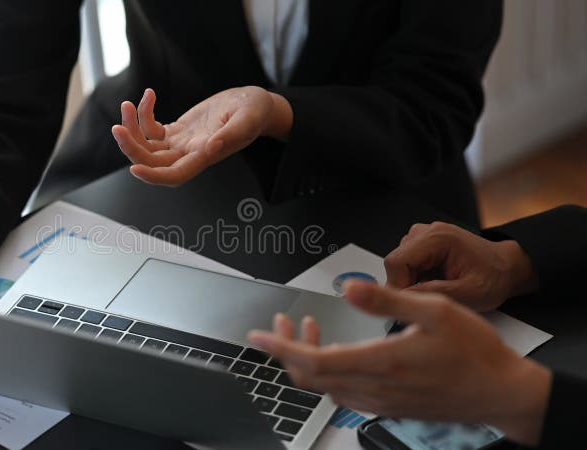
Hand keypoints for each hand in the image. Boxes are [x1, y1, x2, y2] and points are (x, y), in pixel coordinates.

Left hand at [111, 86, 292, 185]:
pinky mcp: (178, 130)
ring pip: (147, 146)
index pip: (175, 175)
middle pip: (152, 162)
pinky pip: (152, 129)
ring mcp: (181, 143)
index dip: (153, 176)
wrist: (255, 104)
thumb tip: (211, 147)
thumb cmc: (255, 111)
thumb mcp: (248, 118)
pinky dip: (144, 114)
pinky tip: (149, 95)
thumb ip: (232, 134)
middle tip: (119, 126)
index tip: (135, 169)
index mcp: (205, 155)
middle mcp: (190, 153)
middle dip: (131, 147)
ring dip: (132, 129)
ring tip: (128, 105)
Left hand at [248, 281, 550, 445]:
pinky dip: (326, 370)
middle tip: (281, 323)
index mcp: (382, 363)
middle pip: (310, 377)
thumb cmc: (474, 352)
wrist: (501, 394)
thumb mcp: (434, 311)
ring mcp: (379, 402)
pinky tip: (336, 350)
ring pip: (324, 386)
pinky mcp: (387, 406)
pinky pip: (342, 393)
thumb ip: (386, 299)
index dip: (280, 348)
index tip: (257, 336)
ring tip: (308, 327)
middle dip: (286, 349)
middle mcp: (375, 389)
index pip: (314, 361)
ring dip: (306, 358)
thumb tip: (348, 287)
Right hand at [384, 222, 538, 310]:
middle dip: (404, 285)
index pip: (397, 261)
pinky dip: (414, 277)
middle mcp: (428, 231)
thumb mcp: (469, 294)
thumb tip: (405, 297)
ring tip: (435, 289)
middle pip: (395, 262)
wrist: (507, 268)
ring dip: (410, 281)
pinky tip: (433, 283)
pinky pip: (406, 263)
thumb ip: (434, 293)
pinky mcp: (423, 243)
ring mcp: (424, 236)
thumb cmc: (494, 277)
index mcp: (439, 238)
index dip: (398, 286)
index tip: (411, 302)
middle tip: (426, 299)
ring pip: (398, 263)